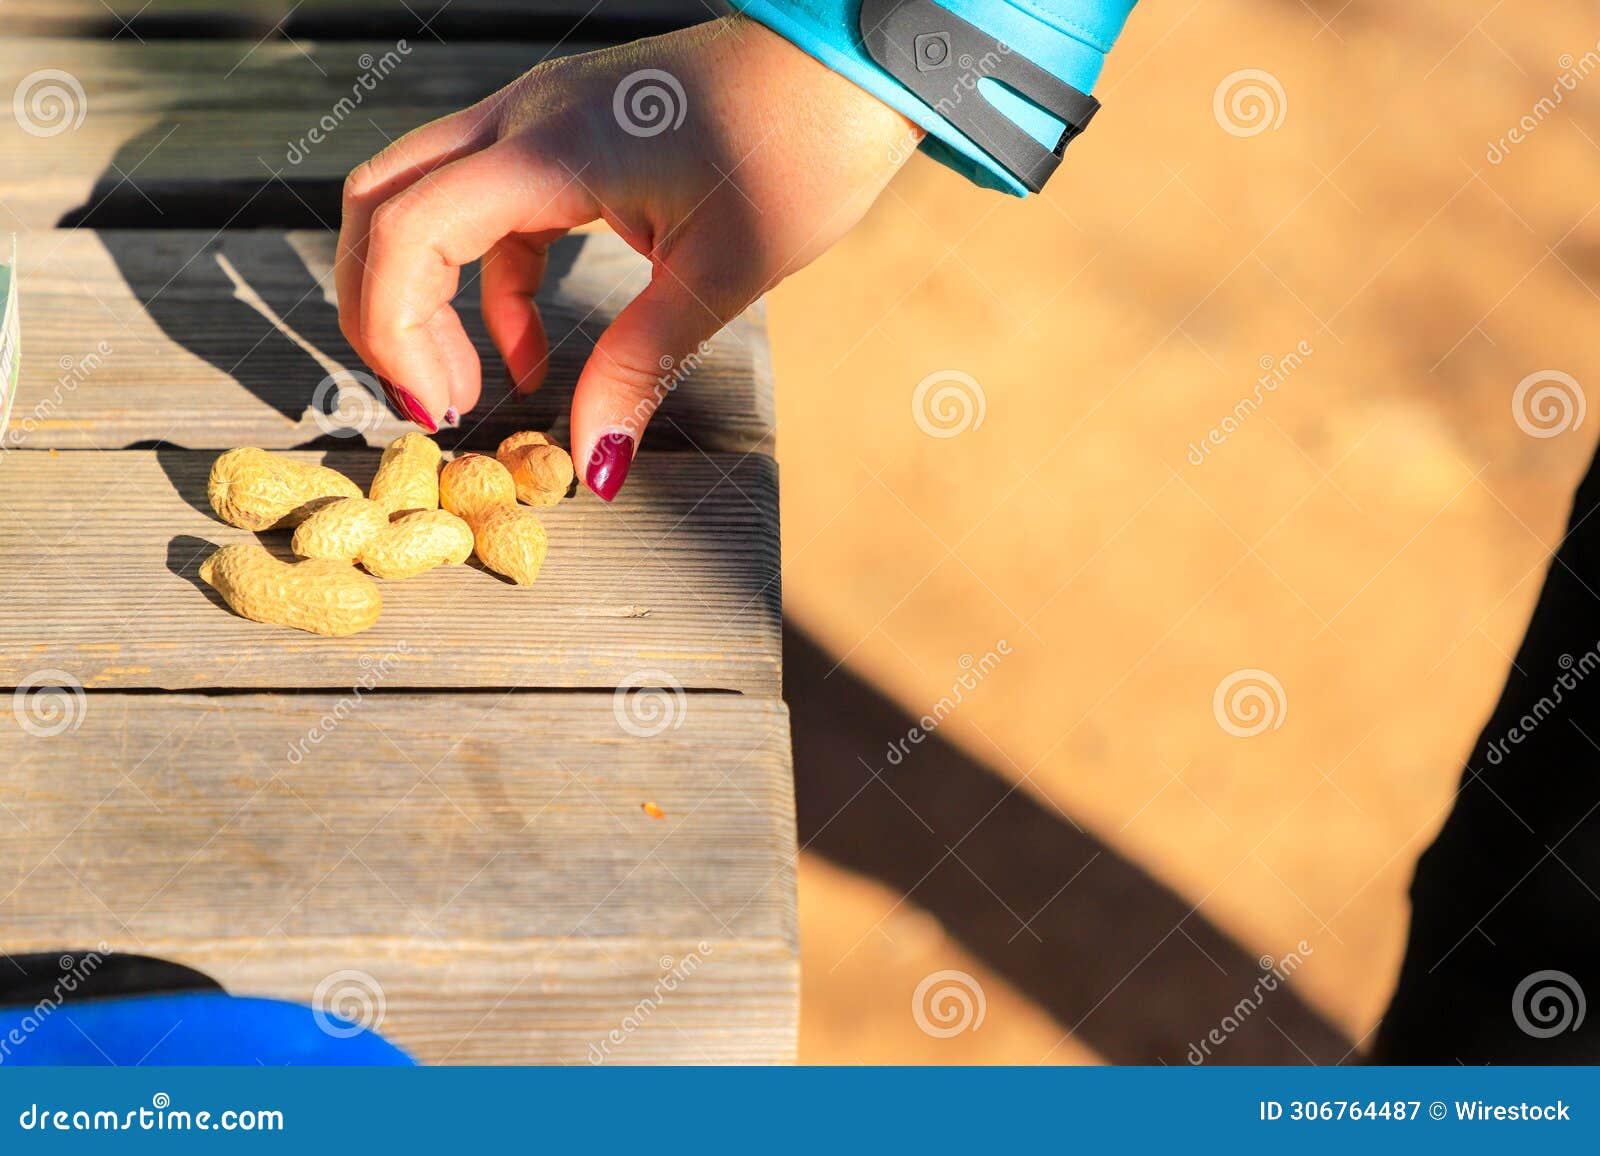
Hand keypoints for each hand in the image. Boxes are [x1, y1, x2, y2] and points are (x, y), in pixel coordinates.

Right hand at [337, 15, 920, 497]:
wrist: (847, 67)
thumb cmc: (798, 152)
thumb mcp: (720, 273)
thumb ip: (641, 367)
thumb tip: (595, 468)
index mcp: (549, 148)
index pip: (408, 227)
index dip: (394, 327)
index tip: (440, 411)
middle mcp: (522, 118)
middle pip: (383, 202)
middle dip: (384, 309)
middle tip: (430, 401)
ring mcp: (538, 118)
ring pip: (426, 199)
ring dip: (428, 296)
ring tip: (470, 389)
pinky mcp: (564, 134)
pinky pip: (488, 207)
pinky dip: (490, 282)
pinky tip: (529, 351)